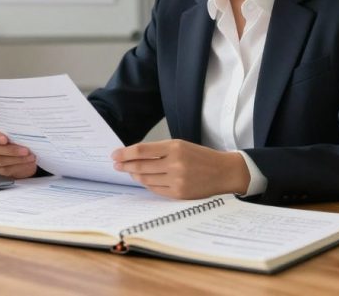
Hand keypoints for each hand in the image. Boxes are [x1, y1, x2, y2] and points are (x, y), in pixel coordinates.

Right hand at [0, 123, 37, 178]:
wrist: (17, 149)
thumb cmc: (14, 135)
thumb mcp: (13, 129)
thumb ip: (14, 128)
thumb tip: (25, 129)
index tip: (5, 139)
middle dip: (11, 150)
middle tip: (26, 150)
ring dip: (17, 159)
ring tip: (30, 157)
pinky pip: (5, 169)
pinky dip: (18, 166)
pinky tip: (28, 163)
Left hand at [111, 140, 249, 198]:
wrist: (223, 172)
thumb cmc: (200, 157)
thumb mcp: (181, 145)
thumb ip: (159, 150)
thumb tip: (133, 156)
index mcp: (175, 147)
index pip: (141, 150)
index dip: (125, 153)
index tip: (114, 155)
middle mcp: (175, 163)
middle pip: (140, 166)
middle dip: (125, 165)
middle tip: (116, 165)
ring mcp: (177, 180)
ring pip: (146, 179)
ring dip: (135, 175)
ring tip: (130, 171)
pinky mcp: (179, 193)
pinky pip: (155, 189)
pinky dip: (147, 184)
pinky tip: (143, 179)